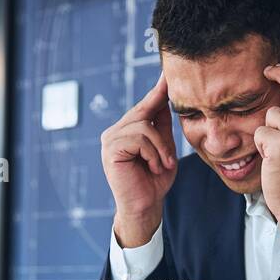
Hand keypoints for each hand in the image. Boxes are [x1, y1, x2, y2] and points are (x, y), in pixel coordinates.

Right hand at [101, 73, 177, 246]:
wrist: (145, 207)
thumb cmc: (155, 181)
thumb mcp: (164, 148)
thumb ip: (162, 125)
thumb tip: (167, 94)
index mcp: (127, 129)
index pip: (145, 105)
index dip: (158, 90)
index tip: (169, 72)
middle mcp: (115, 131)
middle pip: (144, 112)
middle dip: (162, 137)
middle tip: (168, 160)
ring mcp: (110, 139)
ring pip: (142, 126)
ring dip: (159, 149)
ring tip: (161, 166)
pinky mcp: (110, 148)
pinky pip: (138, 138)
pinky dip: (151, 153)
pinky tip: (151, 167)